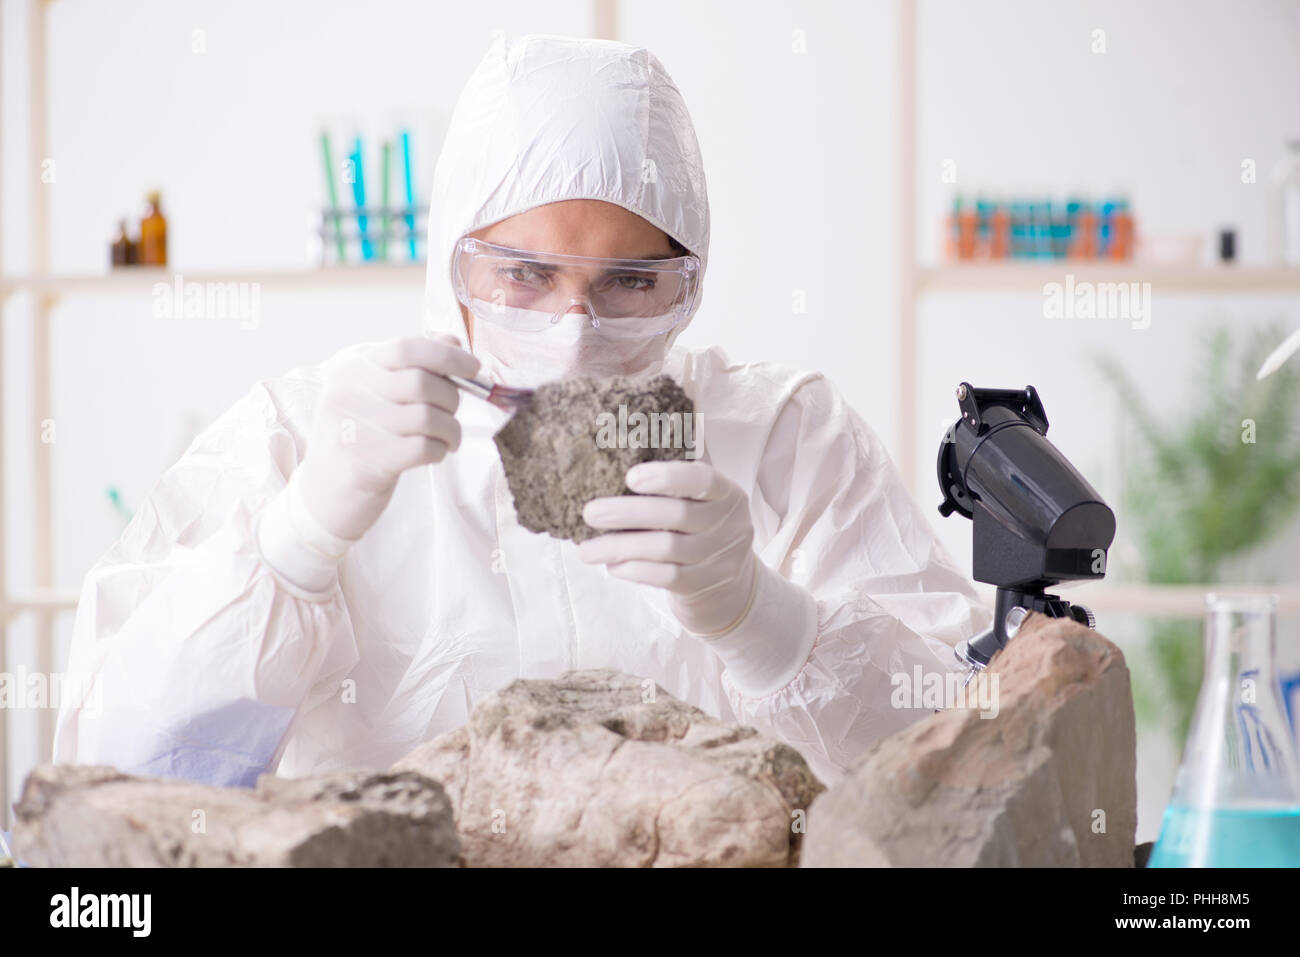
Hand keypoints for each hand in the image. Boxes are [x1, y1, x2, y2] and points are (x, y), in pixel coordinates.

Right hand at [296, 335, 478, 540]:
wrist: (323, 496)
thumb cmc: (361, 439)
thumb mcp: (376, 397)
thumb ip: (413, 367)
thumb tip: (453, 342)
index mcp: (352, 370)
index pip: (405, 348)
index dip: (447, 356)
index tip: (473, 367)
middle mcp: (348, 395)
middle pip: (422, 383)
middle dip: (451, 398)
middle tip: (451, 414)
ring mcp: (355, 430)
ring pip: (428, 417)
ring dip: (451, 429)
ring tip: (447, 439)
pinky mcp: (366, 465)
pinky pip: (424, 448)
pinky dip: (440, 451)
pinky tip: (434, 454)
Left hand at [577, 461, 757, 635]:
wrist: (729, 587)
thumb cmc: (700, 530)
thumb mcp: (700, 503)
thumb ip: (673, 486)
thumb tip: (612, 466)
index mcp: (727, 494)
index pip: (703, 480)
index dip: (668, 477)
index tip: (630, 477)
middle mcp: (728, 524)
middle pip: (677, 515)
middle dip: (629, 513)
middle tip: (591, 512)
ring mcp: (718, 557)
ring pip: (665, 548)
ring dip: (621, 547)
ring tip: (587, 550)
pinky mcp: (703, 585)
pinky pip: (665, 576)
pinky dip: (635, 570)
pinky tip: (613, 566)